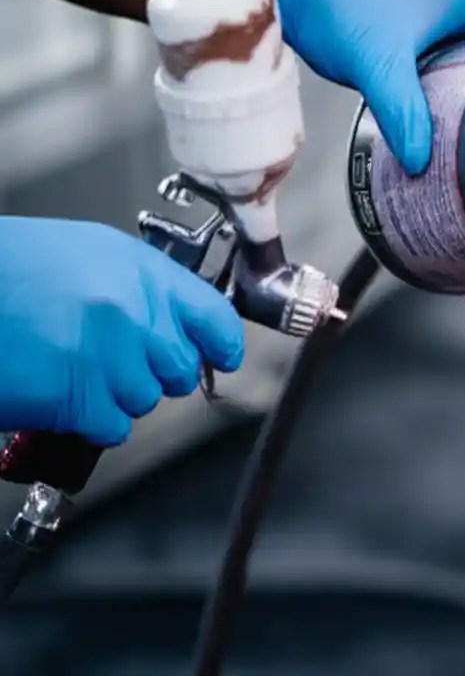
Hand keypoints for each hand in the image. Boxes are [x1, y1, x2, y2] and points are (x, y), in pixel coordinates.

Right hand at [0, 217, 244, 445]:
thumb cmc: (2, 275)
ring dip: (113, 396)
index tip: (223, 356)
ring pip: (145, 399)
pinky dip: (86, 422)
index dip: (221, 342)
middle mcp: (132, 309)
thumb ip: (134, 289)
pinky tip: (56, 394)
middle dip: (151, 373)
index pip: (211, 314)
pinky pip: (112, 426)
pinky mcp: (81, 396)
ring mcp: (109, 354)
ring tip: (68, 369)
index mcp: (136, 268)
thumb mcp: (79, 257)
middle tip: (108, 363)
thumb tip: (170, 324)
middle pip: (180, 367)